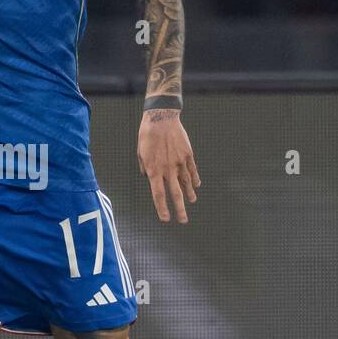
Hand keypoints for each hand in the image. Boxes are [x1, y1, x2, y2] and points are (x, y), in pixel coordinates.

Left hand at [138, 109, 199, 223]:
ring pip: (186, 183)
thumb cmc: (147, 135)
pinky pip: (193, 170)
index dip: (162, 208)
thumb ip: (145, 168)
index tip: (166, 219)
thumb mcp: (140, 152)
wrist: (161, 118)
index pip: (158, 194)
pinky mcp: (188, 154)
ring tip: (192, 201)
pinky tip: (196, 186)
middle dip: (179, 209)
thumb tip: (149, 178)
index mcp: (154, 170)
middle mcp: (168, 169)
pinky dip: (195, 179)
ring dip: (189, 194)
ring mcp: (179, 162)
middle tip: (183, 221)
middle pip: (175, 194)